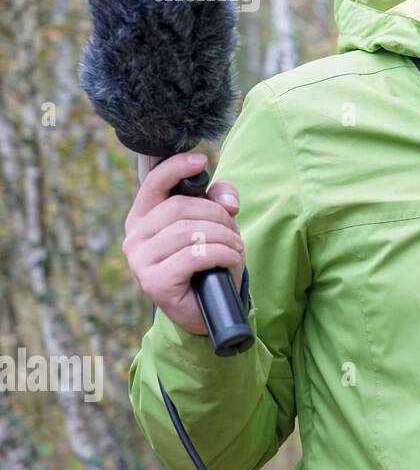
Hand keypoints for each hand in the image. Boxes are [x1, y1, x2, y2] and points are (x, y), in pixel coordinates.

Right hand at [122, 152, 243, 336]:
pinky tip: (230, 260)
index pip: (153, 183)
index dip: (176, 167)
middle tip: (234, 231)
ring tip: (235, 248)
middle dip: (217, 215)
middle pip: (181, 207)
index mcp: (143, 218)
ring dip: (224, 237)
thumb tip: (228, 201)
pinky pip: (196, 256)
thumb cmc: (207, 262)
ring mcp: (140, 261)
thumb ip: (220, 202)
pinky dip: (222, 254)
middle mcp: (134, 237)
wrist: (204, 309)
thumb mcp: (215, 225)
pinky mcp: (155, 282)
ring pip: (190, 232)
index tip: (200, 160)